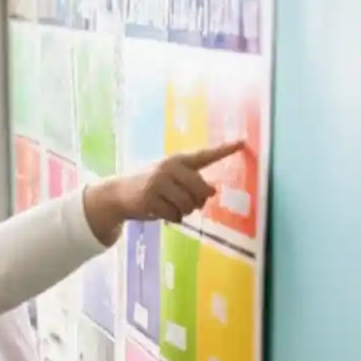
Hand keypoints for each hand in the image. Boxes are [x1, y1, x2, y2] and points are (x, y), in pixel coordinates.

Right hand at [83, 141, 244, 242]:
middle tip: (186, 203)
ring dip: (183, 212)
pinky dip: (171, 218)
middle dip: (197, 202)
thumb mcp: (171, 179)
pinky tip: (160, 212)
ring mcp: (159, 182)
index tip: (242, 142)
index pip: (206, 155)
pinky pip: (175, 215)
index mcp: (178, 160)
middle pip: (202, 190)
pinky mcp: (151, 197)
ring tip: (170, 206)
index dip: (225, 149)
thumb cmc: (151, 186)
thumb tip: (211, 193)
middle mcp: (170, 167)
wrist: (118, 193)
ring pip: (189, 205)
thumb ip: (192, 183)